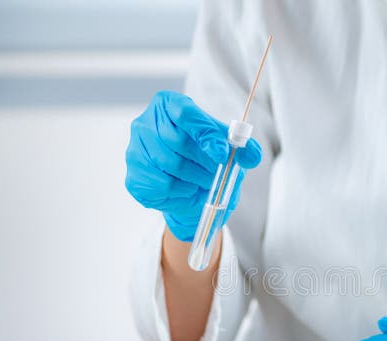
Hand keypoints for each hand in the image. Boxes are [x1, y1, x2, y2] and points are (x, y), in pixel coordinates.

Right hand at [125, 91, 261, 241]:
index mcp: (168, 104)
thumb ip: (244, 149)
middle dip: (205, 161)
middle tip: (218, 172)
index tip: (222, 153)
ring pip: (171, 165)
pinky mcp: (134, 176)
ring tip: (205, 180)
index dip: (206, 134)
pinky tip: (187, 189)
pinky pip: (163, 184)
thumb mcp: (229, 149)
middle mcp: (145, 123)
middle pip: (178, 141)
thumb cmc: (207, 160)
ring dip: (197, 177)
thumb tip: (252, 155)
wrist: (192, 191)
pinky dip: (183, 191)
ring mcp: (134, 150)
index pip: (186, 113)